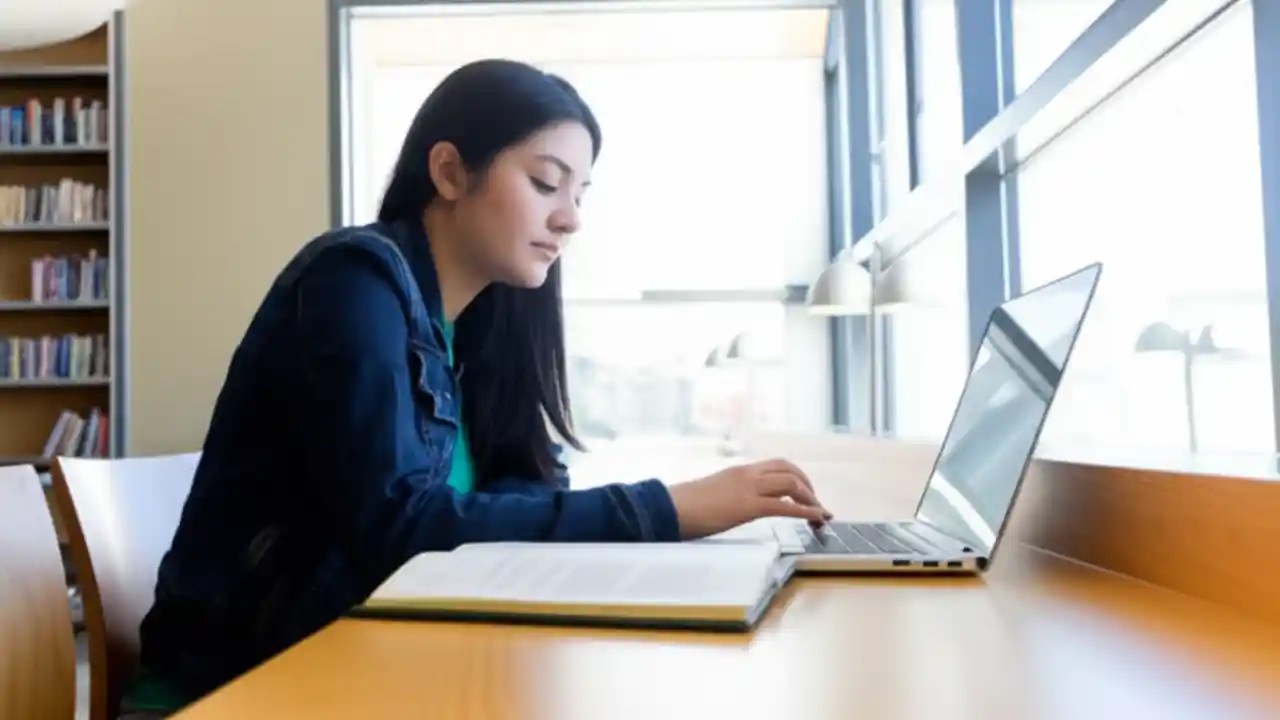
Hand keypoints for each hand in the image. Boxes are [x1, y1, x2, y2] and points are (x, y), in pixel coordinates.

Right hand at [666, 458, 832, 539]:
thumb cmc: (686, 505)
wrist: (671, 508)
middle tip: (816, 503)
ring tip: (819, 514)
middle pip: (789, 470)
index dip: (797, 476)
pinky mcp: (748, 506)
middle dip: (808, 486)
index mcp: (740, 471)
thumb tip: (736, 504)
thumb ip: (730, 493)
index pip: (777, 465)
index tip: (806, 492)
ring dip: (811, 499)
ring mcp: (748, 488)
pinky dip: (806, 511)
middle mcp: (747, 474)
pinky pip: (785, 506)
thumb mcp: (714, 493)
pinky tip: (815, 518)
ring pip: (792, 485)